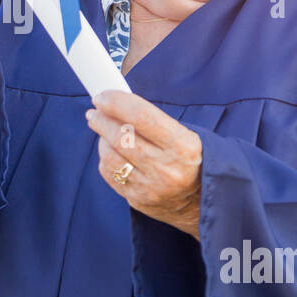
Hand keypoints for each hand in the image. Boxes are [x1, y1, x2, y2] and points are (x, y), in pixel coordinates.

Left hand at [87, 89, 203, 237]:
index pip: (143, 117)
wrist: (201, 199)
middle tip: (95, 111)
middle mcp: (167, 168)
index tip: (102, 96)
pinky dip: (106, 158)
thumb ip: (153, 120)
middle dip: (102, 119)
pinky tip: (112, 151)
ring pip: (110, 155)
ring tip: (104, 130)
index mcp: (183, 146)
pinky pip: (109, 173)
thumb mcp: (184, 135)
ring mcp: (151, 187)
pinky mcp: (138, 199)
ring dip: (102, 139)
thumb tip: (116, 102)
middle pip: (121, 137)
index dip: (117, 103)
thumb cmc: (189, 158)